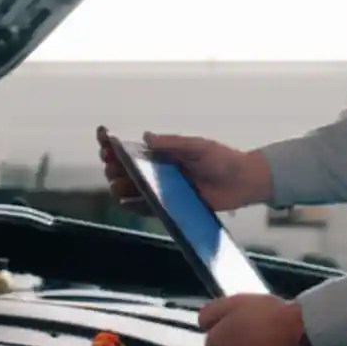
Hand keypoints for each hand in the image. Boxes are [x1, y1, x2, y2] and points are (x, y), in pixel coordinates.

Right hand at [96, 126, 273, 213]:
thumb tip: (145, 136)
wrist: (243, 182)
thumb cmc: (222, 159)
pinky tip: (126, 201)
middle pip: (122, 170)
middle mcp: (157, 171)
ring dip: (118, 186)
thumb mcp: (198, 146)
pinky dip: (133, 206)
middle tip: (112, 164)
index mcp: (161, 153)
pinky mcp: (168, 207)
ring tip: (118, 183)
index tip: (104, 140)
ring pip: (129, 190)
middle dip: (112, 166)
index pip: (130, 149)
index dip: (113, 145)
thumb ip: (173, 143)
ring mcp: (162, 190)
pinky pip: (145, 209)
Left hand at [199, 293, 316, 345]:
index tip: (244, 322)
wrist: (302, 335)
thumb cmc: (270, 314)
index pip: (213, 335)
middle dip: (235, 345)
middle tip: (256, 332)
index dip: (229, 326)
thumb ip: (212, 311)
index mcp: (216, 342)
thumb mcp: (238, 300)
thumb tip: (201, 323)